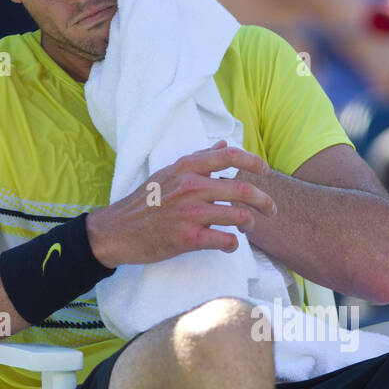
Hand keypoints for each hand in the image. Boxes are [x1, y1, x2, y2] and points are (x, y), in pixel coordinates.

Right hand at [86, 142, 277, 268]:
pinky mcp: (188, 238)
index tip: (265, 171)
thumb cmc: (144, 201)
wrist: (117, 231)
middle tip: (271, 210)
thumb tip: (224, 144)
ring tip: (248, 228)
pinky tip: (230, 244)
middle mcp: (191, 187)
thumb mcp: (168, 172)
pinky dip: (233, 244)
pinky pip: (225, 240)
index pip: (229, 156)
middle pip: (244, 190)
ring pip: (239, 216)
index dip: (254, 162)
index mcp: (187, 167)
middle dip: (265, 201)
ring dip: (250, 223)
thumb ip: (198, 159)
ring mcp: (190, 213)